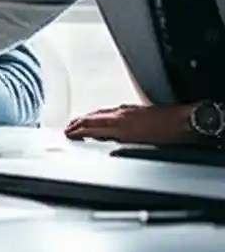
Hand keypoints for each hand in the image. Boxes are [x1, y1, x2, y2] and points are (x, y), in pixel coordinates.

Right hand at [65, 104, 196, 143]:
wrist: (184, 121)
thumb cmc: (167, 134)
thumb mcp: (137, 143)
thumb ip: (115, 139)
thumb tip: (100, 138)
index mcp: (119, 124)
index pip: (91, 126)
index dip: (77, 130)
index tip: (68, 134)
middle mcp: (120, 114)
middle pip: (92, 117)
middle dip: (78, 122)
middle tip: (68, 127)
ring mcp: (127, 110)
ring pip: (100, 113)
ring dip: (87, 117)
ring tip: (79, 122)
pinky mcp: (134, 108)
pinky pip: (109, 111)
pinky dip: (99, 115)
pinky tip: (102, 118)